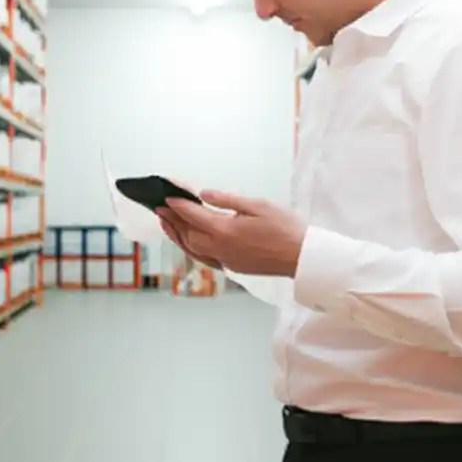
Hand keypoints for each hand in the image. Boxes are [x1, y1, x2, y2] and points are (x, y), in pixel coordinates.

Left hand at [157, 190, 306, 276]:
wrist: (302, 256)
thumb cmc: (285, 228)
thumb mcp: (258, 205)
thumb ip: (227, 199)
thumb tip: (203, 194)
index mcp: (226, 231)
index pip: (194, 216)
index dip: (178, 205)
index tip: (167, 196)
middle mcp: (221, 248)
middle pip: (188, 234)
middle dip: (172, 220)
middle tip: (159, 208)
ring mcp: (226, 260)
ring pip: (192, 249)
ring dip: (177, 236)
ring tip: (166, 224)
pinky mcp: (233, 267)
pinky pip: (204, 258)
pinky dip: (191, 248)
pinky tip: (189, 242)